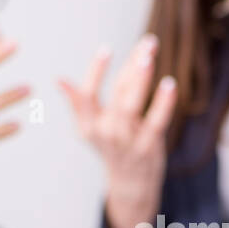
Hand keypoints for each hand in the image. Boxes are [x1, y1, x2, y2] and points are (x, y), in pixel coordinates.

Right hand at [60, 34, 176, 227]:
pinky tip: (169, 84)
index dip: (95, 71)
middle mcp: (105, 133)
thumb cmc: (112, 145)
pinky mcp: (147, 147)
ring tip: (150, 56)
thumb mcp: (90, 126)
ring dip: (141, 79)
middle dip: (131, 66)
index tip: (106, 49)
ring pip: (132, 106)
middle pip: (117, 94)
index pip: (86, 95)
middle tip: (146, 44)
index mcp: (88, 125)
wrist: (130, 183)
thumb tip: (58, 80)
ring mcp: (126, 141)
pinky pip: (156, 122)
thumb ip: (79, 102)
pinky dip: (163, 103)